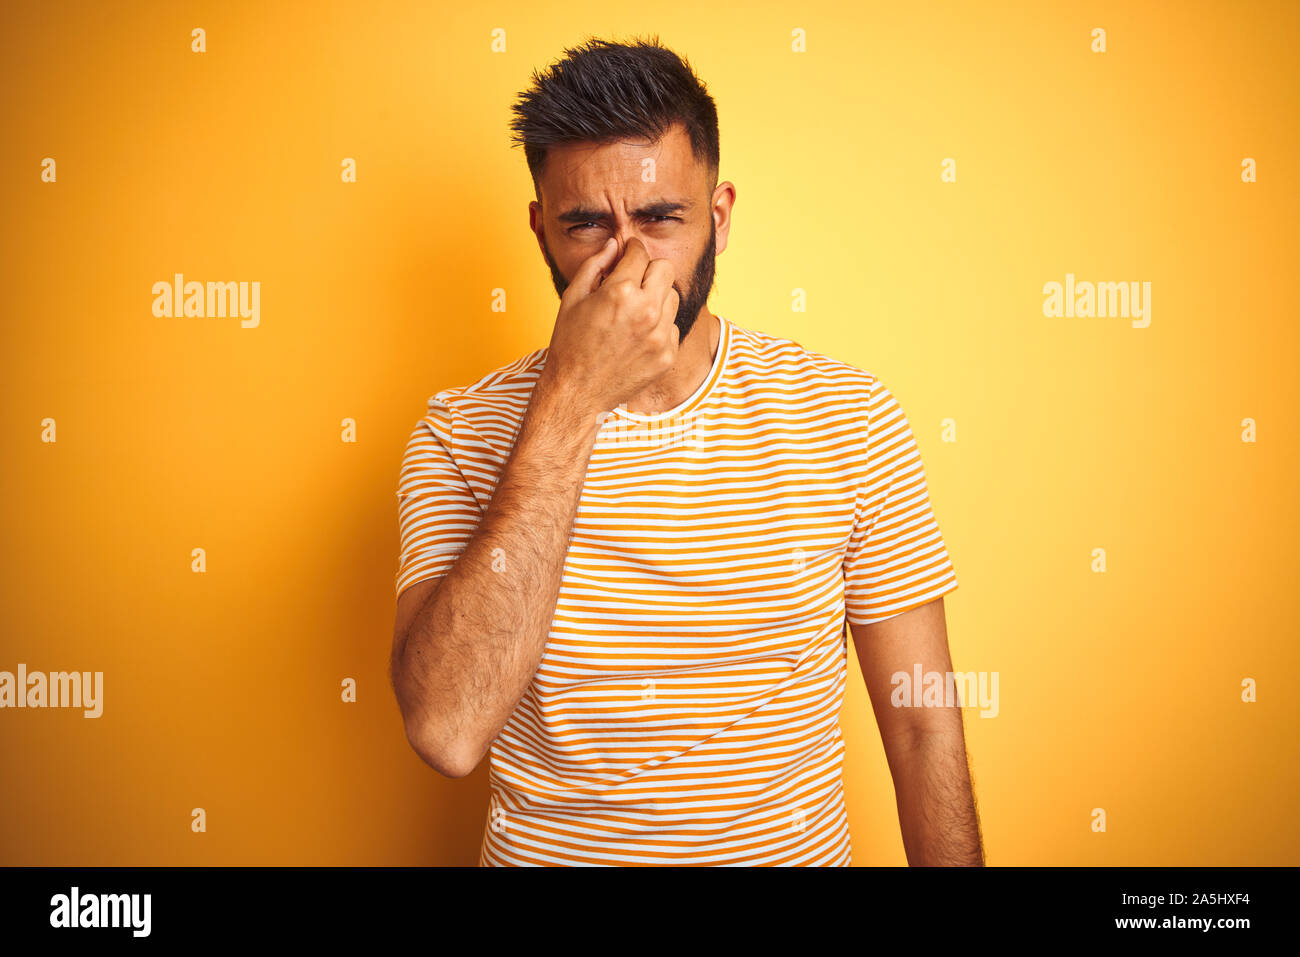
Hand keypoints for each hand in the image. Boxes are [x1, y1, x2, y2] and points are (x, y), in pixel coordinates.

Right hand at [539, 236, 680, 418]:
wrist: (578, 392)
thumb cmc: (570, 344)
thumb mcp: (573, 297)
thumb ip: (595, 264)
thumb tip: (614, 244)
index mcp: (621, 292)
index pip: (639, 252)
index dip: (631, 249)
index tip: (628, 253)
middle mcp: (647, 311)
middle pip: (665, 268)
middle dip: (649, 269)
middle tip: (633, 280)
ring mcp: (660, 335)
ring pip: (673, 296)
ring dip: (656, 297)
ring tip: (633, 311)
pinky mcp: (668, 354)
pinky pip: (672, 325)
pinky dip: (658, 325)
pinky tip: (637, 335)